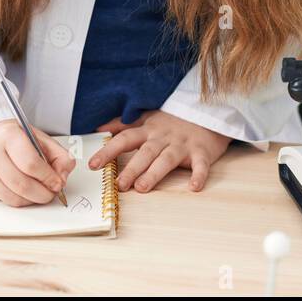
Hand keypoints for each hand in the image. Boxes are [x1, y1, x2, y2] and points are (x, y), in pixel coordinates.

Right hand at [0, 121, 75, 206]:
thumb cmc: (17, 139)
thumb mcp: (41, 139)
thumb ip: (59, 156)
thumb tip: (62, 178)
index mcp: (9, 136)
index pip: (30, 164)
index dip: (48, 178)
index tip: (58, 183)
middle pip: (22, 185)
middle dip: (43, 194)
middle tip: (53, 193)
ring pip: (14, 198)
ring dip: (33, 200)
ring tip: (41, 193)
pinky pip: (6, 201)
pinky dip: (22, 201)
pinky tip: (27, 193)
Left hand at [86, 110, 230, 192]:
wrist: (208, 112)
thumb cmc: (173, 120)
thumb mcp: (147, 117)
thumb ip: (122, 124)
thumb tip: (98, 128)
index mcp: (148, 130)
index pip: (124, 139)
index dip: (108, 151)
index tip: (93, 165)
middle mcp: (163, 137)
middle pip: (145, 153)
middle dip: (132, 168)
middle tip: (119, 185)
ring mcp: (182, 144)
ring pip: (167, 159)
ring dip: (154, 173)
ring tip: (142, 188)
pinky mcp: (201, 152)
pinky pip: (200, 165)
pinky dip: (198, 175)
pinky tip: (194, 187)